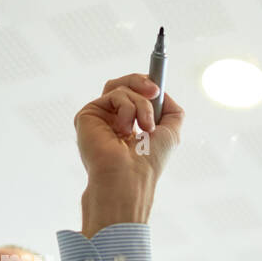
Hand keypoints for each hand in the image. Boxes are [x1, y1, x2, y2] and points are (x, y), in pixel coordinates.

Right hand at [73, 74, 183, 235]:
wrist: (129, 177)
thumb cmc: (149, 162)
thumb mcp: (171, 134)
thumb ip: (172, 111)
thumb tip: (162, 92)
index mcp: (131, 126)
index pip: (136, 95)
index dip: (147, 87)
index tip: (158, 90)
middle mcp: (113, 120)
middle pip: (124, 84)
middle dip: (143, 83)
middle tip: (154, 92)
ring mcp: (101, 117)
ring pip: (121, 88)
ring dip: (141, 104)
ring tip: (145, 127)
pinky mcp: (89, 114)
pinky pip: (114, 94)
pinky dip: (128, 108)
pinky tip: (126, 129)